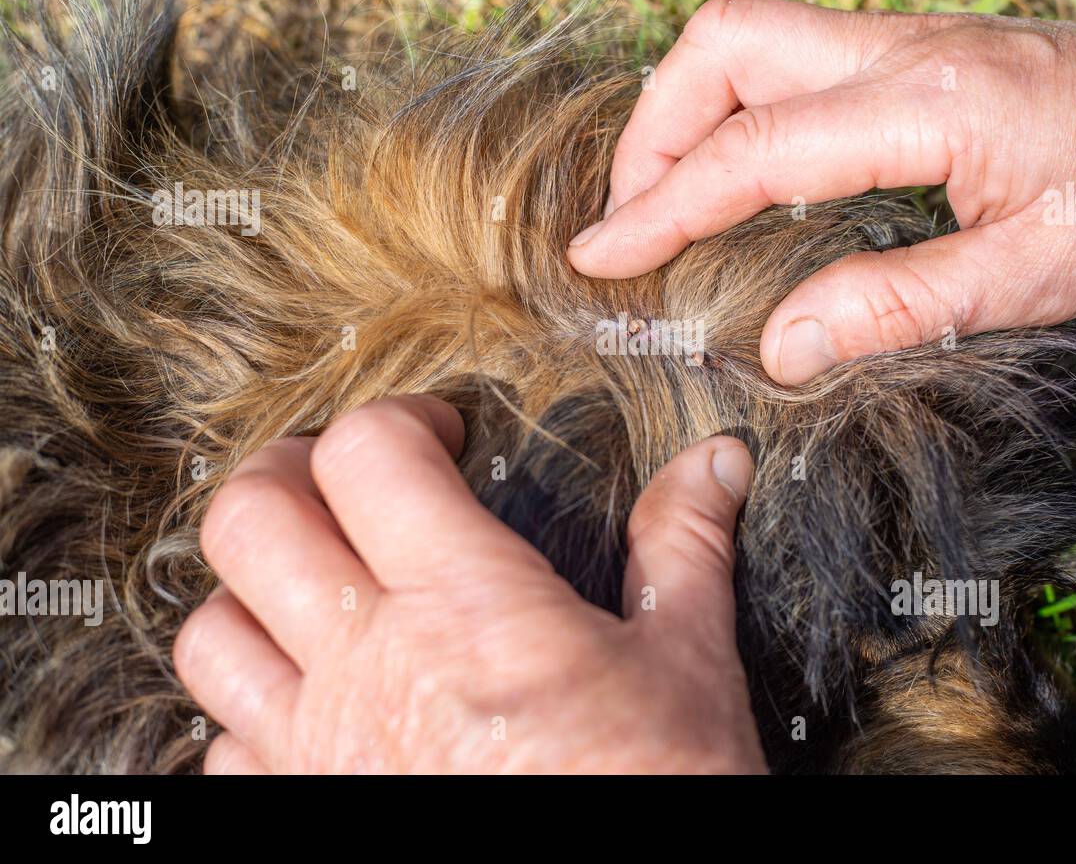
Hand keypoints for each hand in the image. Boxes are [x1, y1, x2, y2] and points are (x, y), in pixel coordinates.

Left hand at [174, 395, 765, 773]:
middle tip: (340, 476)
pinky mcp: (305, 810)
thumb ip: (682, 547)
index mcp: (468, 606)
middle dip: (286, 472)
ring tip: (311, 580)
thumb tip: (711, 467)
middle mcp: (371, 670)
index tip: (439, 433)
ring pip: (210, 634)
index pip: (369, 456)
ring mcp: (322, 750)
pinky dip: (254, 709)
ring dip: (250, 590)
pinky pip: (226, 747)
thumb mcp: (687, 662)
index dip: (400, 419)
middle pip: (250, 521)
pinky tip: (313, 701)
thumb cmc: (656, 793)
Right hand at [568, 0, 1075, 383]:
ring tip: (667, 199)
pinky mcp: (922, 52)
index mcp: (925, 105)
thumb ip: (897, 308)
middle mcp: (902, 50)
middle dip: (652, 130)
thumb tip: (781, 347)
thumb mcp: (1034, 276)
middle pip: (724, 47)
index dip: (661, 208)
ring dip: (689, 111)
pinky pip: (796, 58)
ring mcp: (910, 39)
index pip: (750, 150)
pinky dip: (739, 108)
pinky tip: (745, 172)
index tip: (599, 260)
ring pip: (753, 39)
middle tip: (630, 220)